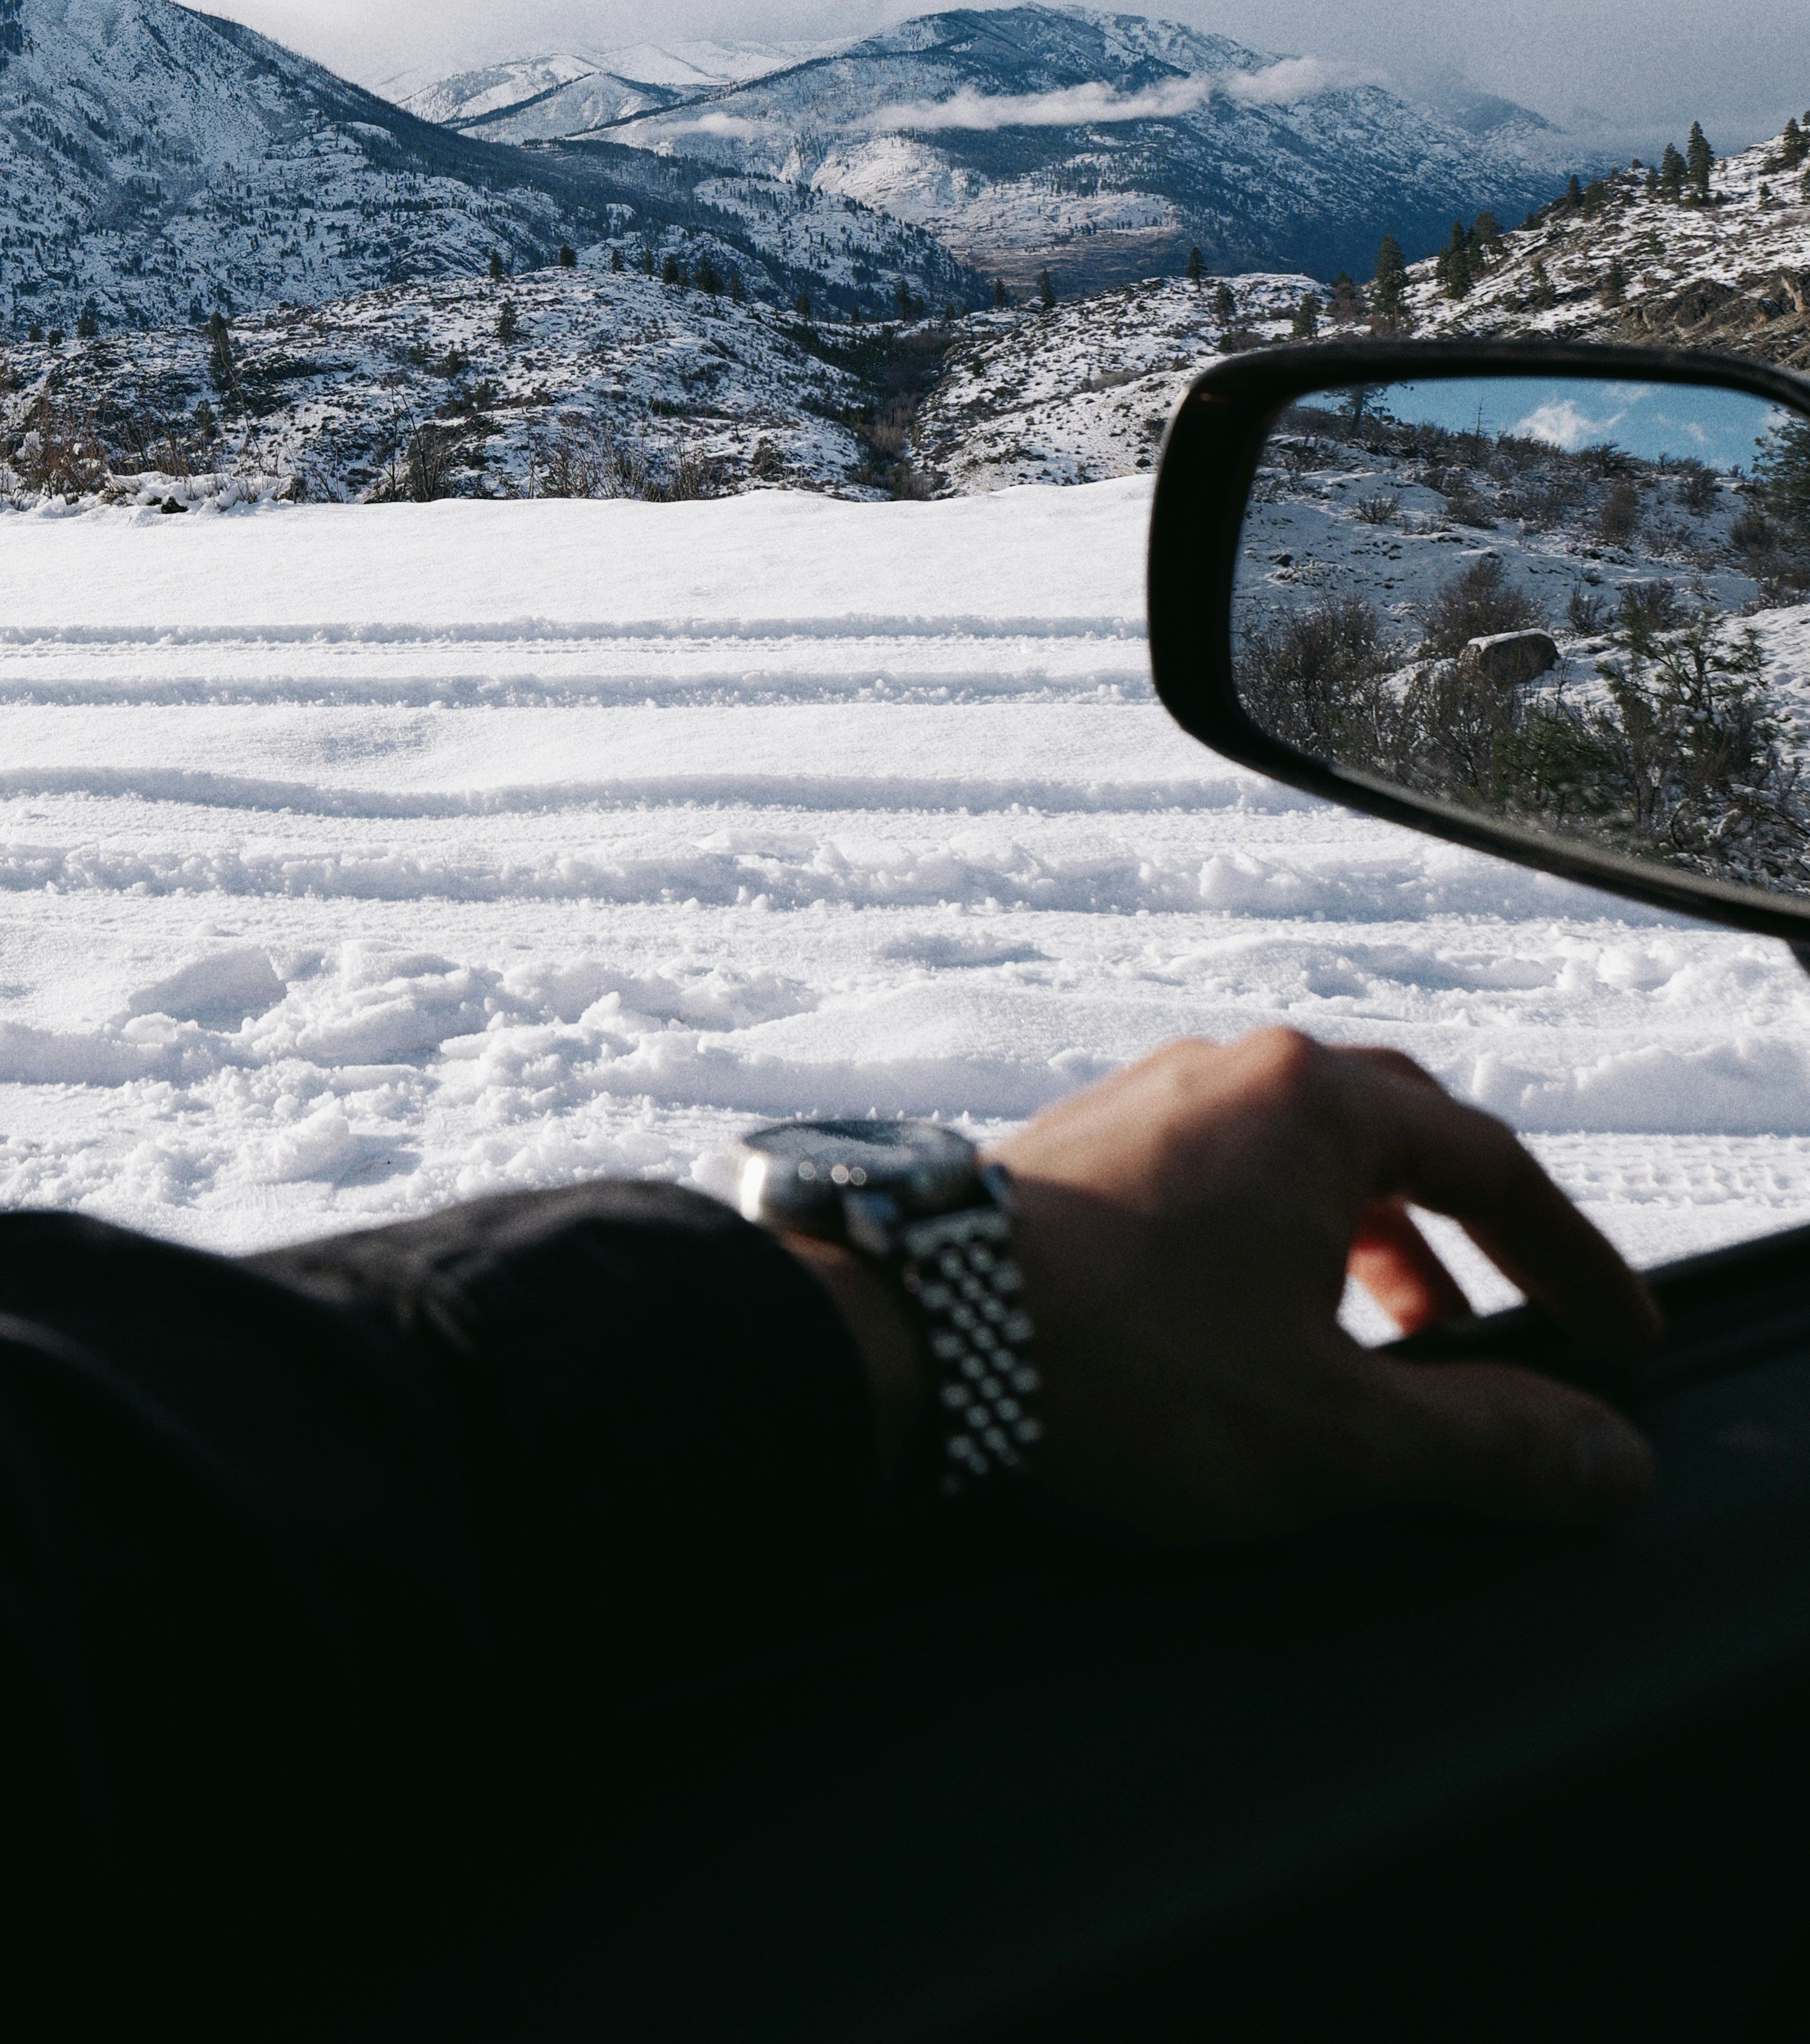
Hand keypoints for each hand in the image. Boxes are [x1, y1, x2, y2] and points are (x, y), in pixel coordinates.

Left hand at [990, 1027, 1661, 1539]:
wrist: (912, 1332)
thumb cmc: (1120, 1371)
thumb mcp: (1332, 1434)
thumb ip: (1484, 1446)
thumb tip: (1604, 1460)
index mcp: (1314, 1105)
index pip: (1493, 1163)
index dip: (1571, 1259)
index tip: (1617, 1337)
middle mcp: (1235, 1069)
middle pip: (1402, 1132)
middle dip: (1477, 1234)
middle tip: (1524, 1325)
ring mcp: (1151, 1096)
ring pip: (1303, 1153)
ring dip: (1375, 1242)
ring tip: (1403, 1345)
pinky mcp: (1087, 1142)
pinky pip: (1226, 1171)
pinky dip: (1286, 1239)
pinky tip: (1272, 1321)